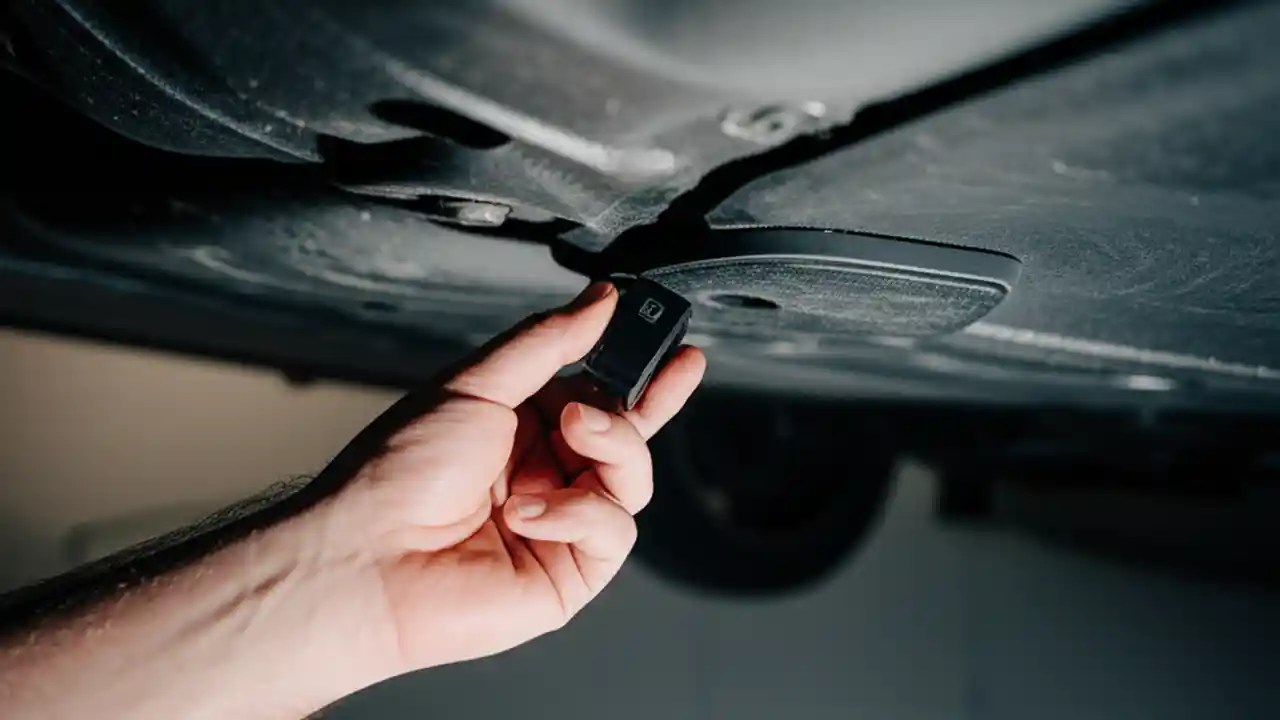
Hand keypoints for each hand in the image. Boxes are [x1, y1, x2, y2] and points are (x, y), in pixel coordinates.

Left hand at [320, 281, 705, 673]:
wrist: (366, 557)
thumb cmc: (401, 469)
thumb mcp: (476, 384)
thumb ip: (547, 342)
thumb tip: (601, 299)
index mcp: (524, 426)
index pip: (600, 393)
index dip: (643, 373)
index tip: (679, 349)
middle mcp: (549, 473)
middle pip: (629, 434)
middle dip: (642, 406)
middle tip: (639, 383)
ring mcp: (563, 524)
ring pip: (634, 478)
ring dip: (609, 445)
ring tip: (568, 432)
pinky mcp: (572, 572)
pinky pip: (614, 530)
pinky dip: (579, 513)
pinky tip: (528, 513)